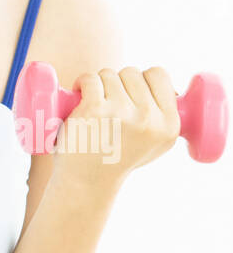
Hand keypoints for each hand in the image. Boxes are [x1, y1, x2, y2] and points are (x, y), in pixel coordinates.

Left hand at [52, 66, 181, 184]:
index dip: (143, 79)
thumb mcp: (156, 144)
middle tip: (110, 105)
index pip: (159, 75)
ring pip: (109, 74)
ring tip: (96, 106)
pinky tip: (81, 95)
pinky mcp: (95, 109)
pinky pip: (90, 78)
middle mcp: (148, 119)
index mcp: (169, 124)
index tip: (131, 93)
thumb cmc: (119, 158)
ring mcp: (121, 113)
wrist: (89, 180)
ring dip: (99, 84)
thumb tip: (170, 89)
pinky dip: (82, 82)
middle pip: (132, 72)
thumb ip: (164, 117)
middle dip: (118, 83)